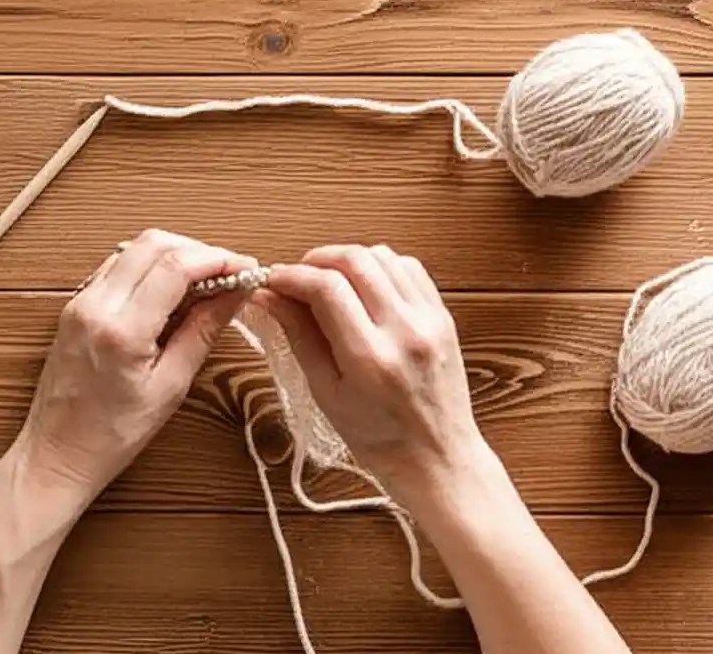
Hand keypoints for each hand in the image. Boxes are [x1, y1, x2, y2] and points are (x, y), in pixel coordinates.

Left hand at [12, 229, 255, 504]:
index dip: (218, 259)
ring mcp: (79, 302)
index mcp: (121, 330)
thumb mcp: (170, 387)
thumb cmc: (112, 434)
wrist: (57, 455)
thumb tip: (235, 293)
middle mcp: (94, 306)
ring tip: (204, 284)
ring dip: (173, 256)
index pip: (175, 265)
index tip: (246, 269)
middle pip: (154, 243)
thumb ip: (202, 332)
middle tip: (229, 273)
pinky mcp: (74, 307)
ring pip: (133, 249)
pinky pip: (115, 267)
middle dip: (198, 250)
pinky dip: (148, 268)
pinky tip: (170, 294)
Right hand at [253, 244, 493, 498]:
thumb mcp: (325, 393)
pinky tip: (364, 286)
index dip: (292, 276)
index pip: (326, 288)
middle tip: (297, 278)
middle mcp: (405, 331)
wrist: (437, 457)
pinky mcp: (443, 316)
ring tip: (328, 281)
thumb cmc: (379, 437)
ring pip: (383, 255)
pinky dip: (380, 266)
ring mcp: (430, 320)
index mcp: (370, 358)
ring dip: (348, 259)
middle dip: (317, 259)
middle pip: (355, 260)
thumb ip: (298, 337)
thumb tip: (269, 296)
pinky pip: (409, 268)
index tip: (274, 281)